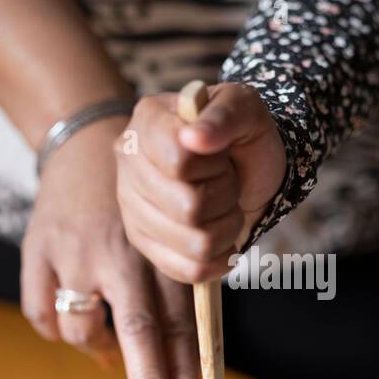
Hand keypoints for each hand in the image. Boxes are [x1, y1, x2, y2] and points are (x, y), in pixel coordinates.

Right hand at [20, 119, 198, 378]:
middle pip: (139, 329)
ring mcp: (74, 253)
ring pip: (83, 328)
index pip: (180, 319)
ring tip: (111, 356)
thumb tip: (175, 359)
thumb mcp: (165, 231)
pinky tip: (72, 329)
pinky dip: (56, 330)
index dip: (186, 366)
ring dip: (100, 352)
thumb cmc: (137, 198)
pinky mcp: (37, 250)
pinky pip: (40, 313)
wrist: (84, 140)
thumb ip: (173, 288)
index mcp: (158, 250)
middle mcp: (120, 253)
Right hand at [115, 82, 286, 284]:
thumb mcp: (247, 109)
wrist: (249, 166)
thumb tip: (194, 137)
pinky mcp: (144, 243)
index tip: (220, 152)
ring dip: (227, 225)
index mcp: (148, 121)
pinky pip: (189, 270)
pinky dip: (219, 257)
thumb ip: (225, 114)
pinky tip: (221, 235)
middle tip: (227, 178)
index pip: (179, 160)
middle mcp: (129, 163)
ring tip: (224, 203)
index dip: (213, 163)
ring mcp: (132, 207)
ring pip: (194, 241)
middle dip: (225, 195)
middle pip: (188, 206)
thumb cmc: (243, 134)